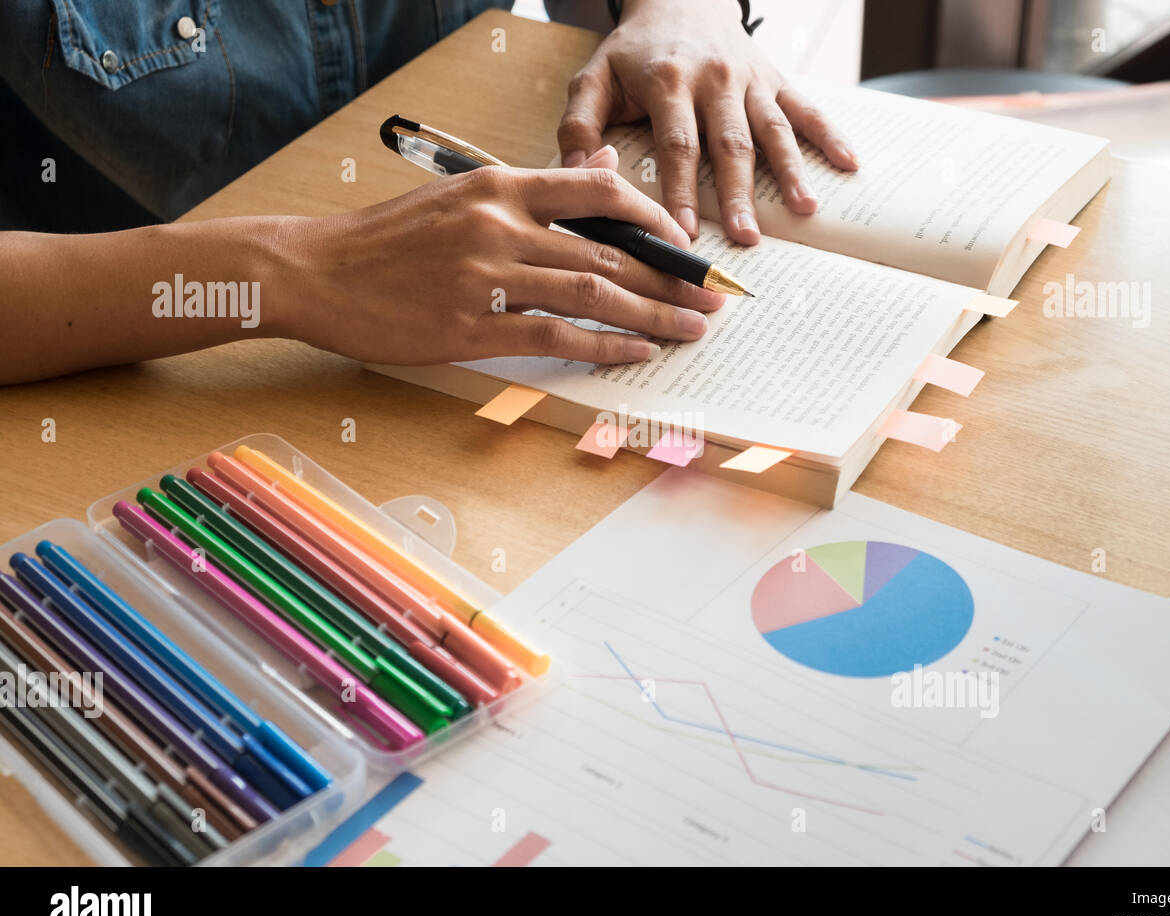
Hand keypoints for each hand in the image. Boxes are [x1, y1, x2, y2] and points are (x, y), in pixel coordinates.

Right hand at [279, 151, 725, 365]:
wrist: (315, 272)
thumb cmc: (387, 239)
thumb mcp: (460, 194)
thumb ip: (532, 188)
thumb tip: (599, 165)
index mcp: (500, 185)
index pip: (600, 190)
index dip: (655, 217)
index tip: (685, 244)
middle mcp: (501, 224)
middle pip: (611, 250)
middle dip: (672, 278)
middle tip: (712, 297)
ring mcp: (488, 277)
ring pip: (595, 294)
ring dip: (653, 316)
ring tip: (690, 330)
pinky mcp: (472, 327)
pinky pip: (557, 336)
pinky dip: (605, 346)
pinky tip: (636, 354)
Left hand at [557, 0, 858, 244]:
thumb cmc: (632, 52)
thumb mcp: (593, 79)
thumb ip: (579, 128)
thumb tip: (577, 176)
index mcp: (667, 82)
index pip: (676, 146)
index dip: (680, 192)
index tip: (685, 233)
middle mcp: (714, 79)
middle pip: (729, 145)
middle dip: (738, 195)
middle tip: (747, 239)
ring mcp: (749, 79)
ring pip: (772, 129)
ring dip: (790, 171)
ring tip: (804, 210)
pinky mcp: (774, 78)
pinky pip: (805, 108)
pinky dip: (829, 135)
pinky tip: (850, 165)